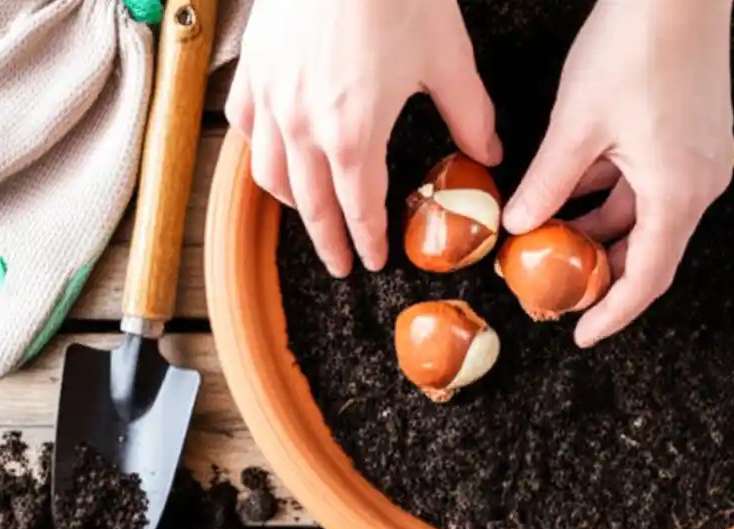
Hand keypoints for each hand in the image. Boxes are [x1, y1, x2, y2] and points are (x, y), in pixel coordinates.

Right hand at [226, 0, 501, 276]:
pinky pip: (244, 126)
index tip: (373, 261)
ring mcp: (270, 98)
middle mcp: (301, 126)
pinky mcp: (253, 68)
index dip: (367, 241)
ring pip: (267, 173)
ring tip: (309, 213)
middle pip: (309, 204)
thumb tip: (489, 153)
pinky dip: (258, 150)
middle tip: (340, 264)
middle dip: (327, 241)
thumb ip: (469, 116)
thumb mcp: (447, 59)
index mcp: (353, 134)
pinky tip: (273, 152)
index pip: (357, 209)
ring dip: (291, 203)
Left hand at [503, 0, 733, 347]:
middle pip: (650, 250)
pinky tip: (570, 189)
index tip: (579, 335)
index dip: (612, 313)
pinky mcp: (694, 133)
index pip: (647, 278)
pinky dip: (613, 193)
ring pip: (647, 214)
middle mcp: (701, 182)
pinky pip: (652, 183)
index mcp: (679, 192)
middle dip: (602, 272)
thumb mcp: (575, 127)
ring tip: (550, 237)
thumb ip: (547, 184)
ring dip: (601, 229)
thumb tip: (519, 227)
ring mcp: (701, 157)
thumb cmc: (632, 49)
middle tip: (556, 288)